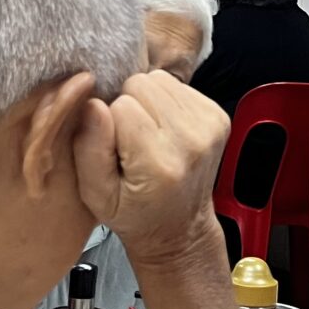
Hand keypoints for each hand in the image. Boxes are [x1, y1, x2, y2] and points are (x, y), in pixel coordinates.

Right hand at [74, 71, 229, 264]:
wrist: (181, 228)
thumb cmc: (134, 214)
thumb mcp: (97, 196)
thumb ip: (89, 149)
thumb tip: (92, 103)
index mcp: (159, 163)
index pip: (121, 105)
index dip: (109, 121)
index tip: (115, 148)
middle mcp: (192, 140)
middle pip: (141, 84)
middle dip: (128, 106)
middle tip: (130, 141)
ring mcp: (209, 126)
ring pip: (158, 79)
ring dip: (147, 102)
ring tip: (147, 135)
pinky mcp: (218, 115)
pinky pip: (177, 85)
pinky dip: (165, 102)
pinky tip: (164, 130)